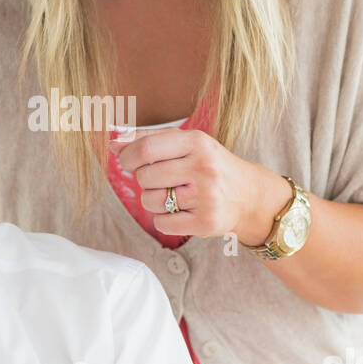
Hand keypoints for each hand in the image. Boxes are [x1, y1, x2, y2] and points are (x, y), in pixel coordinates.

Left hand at [109, 128, 280, 240]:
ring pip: (151, 201)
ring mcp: (206, 197)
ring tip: (172, 195)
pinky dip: (163, 219)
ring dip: (152, 200)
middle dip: (143, 180)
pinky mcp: (205, 223)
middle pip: (145, 177)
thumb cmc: (210, 165)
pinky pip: (162, 223)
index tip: (127, 162)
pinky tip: (179, 211)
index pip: (146, 149)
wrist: (250, 196)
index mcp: (197, 142)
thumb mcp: (187, 144)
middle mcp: (203, 168)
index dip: (128, 157)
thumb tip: (112, 143)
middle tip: (158, 180)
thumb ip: (148, 140)